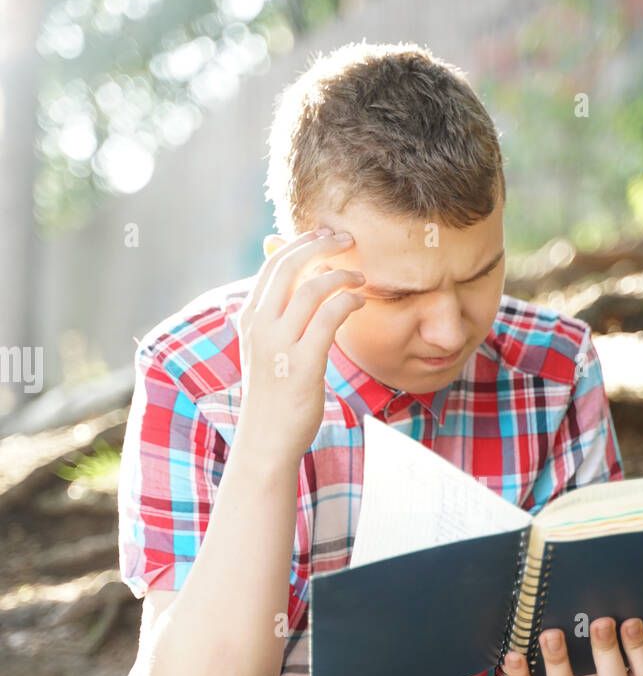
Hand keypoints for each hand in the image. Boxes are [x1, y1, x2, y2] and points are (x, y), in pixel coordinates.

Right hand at [235, 228, 366, 462]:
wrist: (266, 441)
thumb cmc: (273, 395)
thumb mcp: (266, 349)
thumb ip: (276, 316)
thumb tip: (293, 286)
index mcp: (249, 317)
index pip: (272, 264)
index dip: (300, 242)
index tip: (326, 234)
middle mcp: (259, 325)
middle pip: (289, 265)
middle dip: (321, 244)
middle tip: (349, 239)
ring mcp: (278, 345)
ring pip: (312, 288)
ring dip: (342, 275)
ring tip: (361, 278)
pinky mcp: (302, 364)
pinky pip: (329, 317)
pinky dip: (348, 302)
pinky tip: (359, 303)